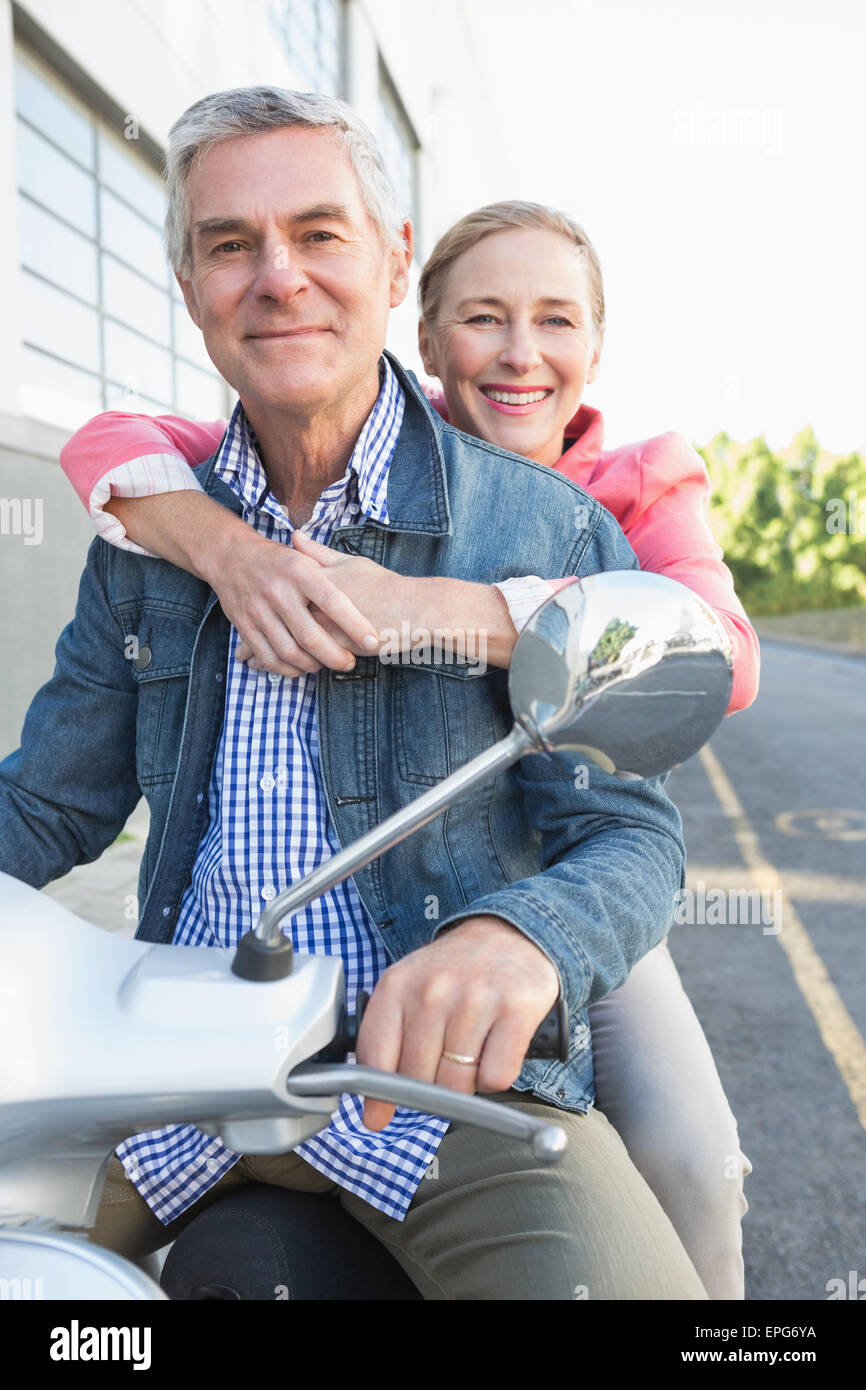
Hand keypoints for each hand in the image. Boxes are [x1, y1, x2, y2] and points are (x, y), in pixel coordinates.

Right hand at [204, 525, 381, 676]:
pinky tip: (301, 668)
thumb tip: (364, 586)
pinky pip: (268, 656)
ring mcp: (258, 609)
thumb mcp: (304, 557)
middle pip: (310, 635)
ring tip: (325, 665)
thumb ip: (332, 573)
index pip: (332, 601)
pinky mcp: (244, 625)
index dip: (355, 624)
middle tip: (349, 663)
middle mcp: (278, 590)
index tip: (373, 641)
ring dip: (312, 665)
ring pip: (289, 651)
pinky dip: (287, 668)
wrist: (230, 555)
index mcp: (299, 571)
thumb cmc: (278, 559)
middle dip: (334, 656)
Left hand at [354, 915, 560, 1129]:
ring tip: (470, 1053)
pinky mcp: (516, 1009)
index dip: (378, 1096)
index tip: (379, 1116)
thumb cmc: (454, 971)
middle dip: (430, 1086)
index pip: (376, 1058)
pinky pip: (496, 1077)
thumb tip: (374, 1115)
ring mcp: (476, 998)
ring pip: (458, 1084)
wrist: (509, 932)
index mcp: (398, 985)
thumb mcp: (408, 990)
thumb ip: (385, 1043)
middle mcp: (434, 990)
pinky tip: (494, 1050)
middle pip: (419, 1079)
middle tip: (442, 1065)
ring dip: (465, 1083)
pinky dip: (495, 1077)